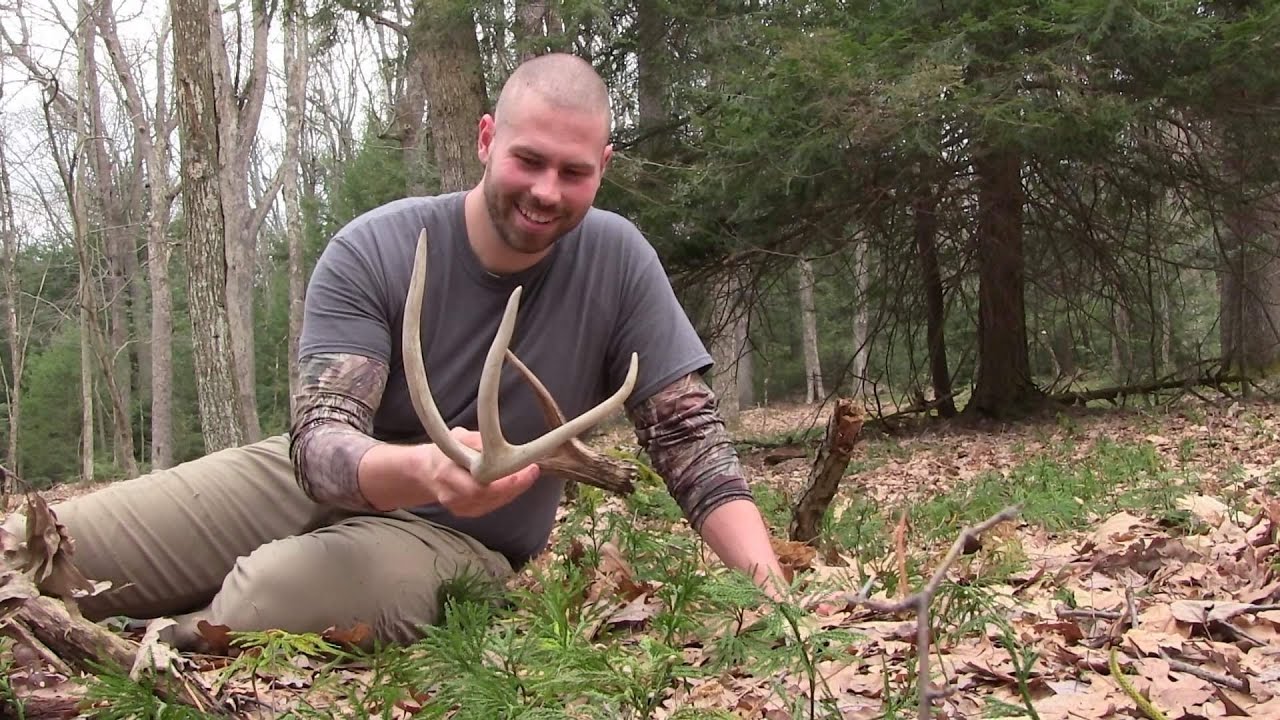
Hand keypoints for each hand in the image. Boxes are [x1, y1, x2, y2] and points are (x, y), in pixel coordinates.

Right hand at [423, 428, 539, 516]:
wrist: (427, 471)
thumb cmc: (445, 451)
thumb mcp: (457, 437)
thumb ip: (476, 440)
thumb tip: (496, 445)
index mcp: (446, 474)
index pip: (480, 487)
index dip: (507, 482)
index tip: (528, 469)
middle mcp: (451, 496)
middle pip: (489, 498)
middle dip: (515, 486)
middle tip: (533, 471)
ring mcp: (458, 507)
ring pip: (493, 503)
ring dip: (513, 490)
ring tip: (527, 475)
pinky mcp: (465, 512)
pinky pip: (490, 506)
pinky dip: (505, 495)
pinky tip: (514, 484)